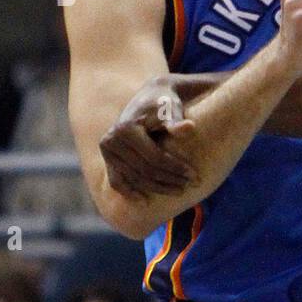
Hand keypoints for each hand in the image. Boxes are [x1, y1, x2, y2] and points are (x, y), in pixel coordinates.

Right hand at [100, 76, 197, 199]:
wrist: (148, 99)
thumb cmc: (163, 104)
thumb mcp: (170, 108)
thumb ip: (176, 120)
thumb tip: (189, 128)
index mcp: (125, 129)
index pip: (154, 157)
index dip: (175, 169)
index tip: (195, 176)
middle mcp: (110, 141)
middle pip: (144, 170)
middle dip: (169, 180)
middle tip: (190, 186)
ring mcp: (107, 152)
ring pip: (134, 179)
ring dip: (156, 188)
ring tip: (178, 191)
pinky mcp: (108, 160)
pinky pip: (117, 182)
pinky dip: (130, 193)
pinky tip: (145, 201)